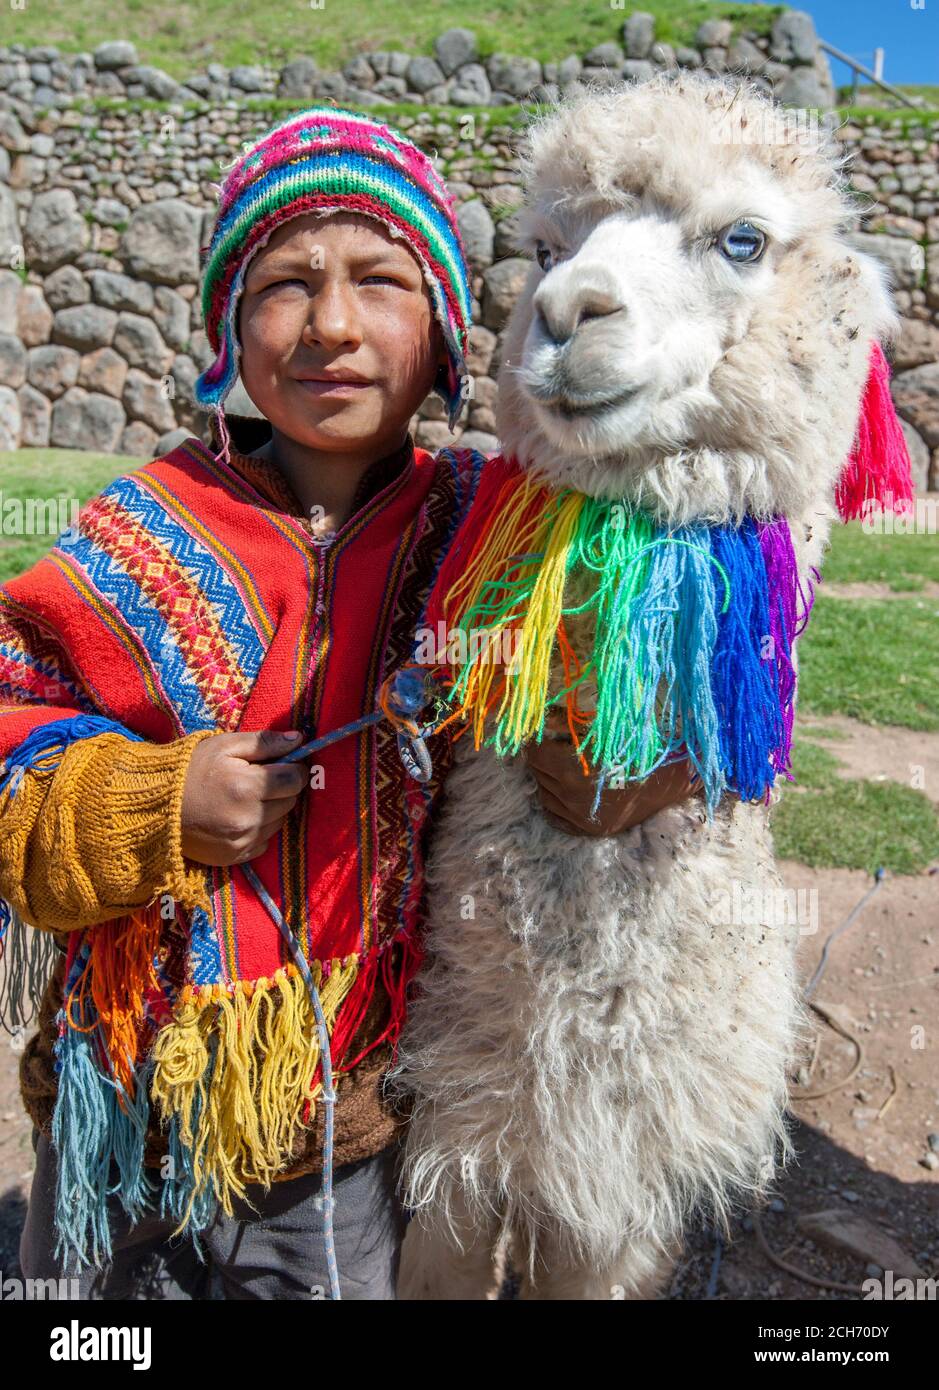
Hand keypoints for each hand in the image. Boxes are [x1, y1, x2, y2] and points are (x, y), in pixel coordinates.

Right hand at [180, 730, 307, 866]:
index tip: (283, 764)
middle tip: (260, 779)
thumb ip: (264, 742)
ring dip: (271, 809)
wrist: (155, 805)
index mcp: (247, 787)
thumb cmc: (190, 769)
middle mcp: (248, 819)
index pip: (295, 780)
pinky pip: (264, 842)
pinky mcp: (234, 857)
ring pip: (279, 823)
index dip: (293, 768)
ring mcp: (242, 841)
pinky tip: (238, 817)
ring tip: (245, 798)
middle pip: (290, 802)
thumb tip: (299, 739)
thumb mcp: (224, 746)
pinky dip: (258, 829)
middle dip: (282, 789)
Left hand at [524, 714, 702, 836]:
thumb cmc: (636, 747)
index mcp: (574, 770)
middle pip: (538, 772)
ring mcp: (580, 817)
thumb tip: (538, 717)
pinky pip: (555, 816)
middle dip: (543, 757)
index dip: (534, 740)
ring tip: (565, 766)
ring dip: (549, 778)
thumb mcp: (598, 728)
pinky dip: (555, 802)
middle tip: (556, 746)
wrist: (669, 779)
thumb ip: (564, 722)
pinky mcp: (589, 830)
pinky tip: (565, 789)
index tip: (539, 733)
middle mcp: (572, 797)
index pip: (534, 753)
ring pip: (544, 794)